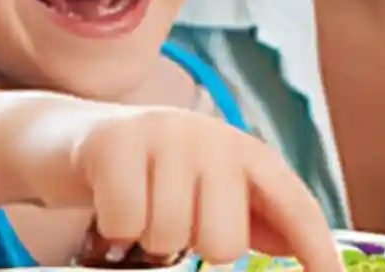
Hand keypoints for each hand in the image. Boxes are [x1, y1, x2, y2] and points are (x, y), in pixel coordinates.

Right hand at [18, 102, 340, 271]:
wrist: (67, 136)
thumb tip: (292, 245)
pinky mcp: (115, 143)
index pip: (294, 206)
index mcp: (243, 150)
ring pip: (169, 236)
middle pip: (223, 241)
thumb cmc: (147, 173)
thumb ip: (247, 214)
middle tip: (170, 219)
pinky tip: (110, 200)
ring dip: (147, 237)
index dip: (318, 251)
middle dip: (191, 245)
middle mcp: (211, 134)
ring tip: (139, 206)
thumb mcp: (203, 187)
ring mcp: (163, 133)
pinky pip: (125, 223)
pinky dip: (113, 228)